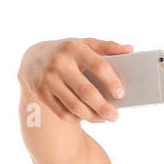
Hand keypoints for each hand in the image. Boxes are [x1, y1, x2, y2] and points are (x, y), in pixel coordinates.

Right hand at [18, 38, 132, 122]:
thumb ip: (107, 47)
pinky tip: (86, 117)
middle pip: (86, 91)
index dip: (111, 81)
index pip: (98, 66)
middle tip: (115, 116)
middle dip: (103, 107)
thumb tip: (130, 50)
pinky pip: (63, 113)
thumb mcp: (84, 44)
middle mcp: (60, 62)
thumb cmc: (67, 53)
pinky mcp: (41, 92)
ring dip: (92, 116)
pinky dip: (76, 118)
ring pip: (75, 105)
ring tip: (103, 119)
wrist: (33, 59)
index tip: (121, 94)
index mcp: (74, 47)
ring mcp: (48, 78)